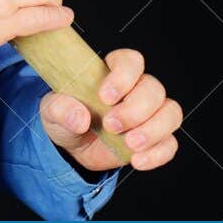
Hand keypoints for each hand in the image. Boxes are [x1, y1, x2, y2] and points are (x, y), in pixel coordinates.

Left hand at [39, 48, 181, 171]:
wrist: (72, 146)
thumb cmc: (66, 116)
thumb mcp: (52, 110)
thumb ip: (60, 108)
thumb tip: (80, 118)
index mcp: (113, 72)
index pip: (131, 61)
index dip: (123, 76)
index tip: (104, 97)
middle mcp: (137, 89)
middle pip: (154, 89)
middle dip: (135, 109)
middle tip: (111, 125)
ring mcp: (150, 115)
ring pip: (170, 113)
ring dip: (152, 130)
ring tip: (129, 144)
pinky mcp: (155, 140)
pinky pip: (169, 143)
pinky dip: (157, 153)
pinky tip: (137, 160)